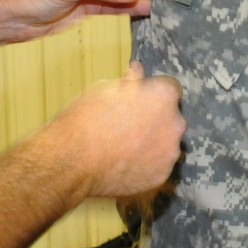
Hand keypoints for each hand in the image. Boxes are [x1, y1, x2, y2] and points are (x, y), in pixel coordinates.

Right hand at [47, 62, 184, 198]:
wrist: (73, 160)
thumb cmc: (87, 118)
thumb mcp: (105, 89)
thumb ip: (130, 82)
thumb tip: (138, 72)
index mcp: (163, 95)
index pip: (170, 88)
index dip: (153, 92)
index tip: (140, 97)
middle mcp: (175, 124)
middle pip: (170, 117)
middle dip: (155, 118)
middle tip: (128, 123)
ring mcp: (170, 153)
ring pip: (165, 143)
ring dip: (152, 142)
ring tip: (124, 146)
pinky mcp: (161, 176)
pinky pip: (157, 165)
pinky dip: (146, 163)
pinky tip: (124, 162)